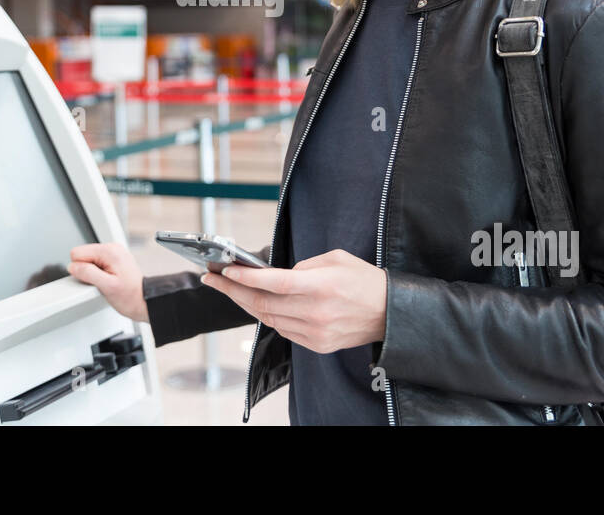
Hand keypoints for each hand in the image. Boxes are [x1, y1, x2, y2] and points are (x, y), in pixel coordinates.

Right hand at [68, 242, 148, 322]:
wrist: (143, 301)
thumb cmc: (130, 296)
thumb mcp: (106, 286)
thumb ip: (88, 273)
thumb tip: (73, 266)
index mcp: (109, 250)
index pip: (77, 252)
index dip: (80, 269)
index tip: (92, 279)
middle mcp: (112, 248)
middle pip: (82, 255)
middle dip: (86, 271)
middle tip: (100, 283)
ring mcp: (113, 253)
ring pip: (88, 260)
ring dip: (92, 273)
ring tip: (105, 282)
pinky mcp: (113, 260)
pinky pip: (96, 263)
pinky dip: (98, 273)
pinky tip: (107, 280)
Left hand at [200, 249, 386, 352]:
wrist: (390, 314)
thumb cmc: (364, 280)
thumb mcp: (336, 258)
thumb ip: (304, 265)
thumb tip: (279, 274)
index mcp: (320, 286)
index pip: (274, 283)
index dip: (246, 277)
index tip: (224, 270)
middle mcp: (315, 312)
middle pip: (263, 303)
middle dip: (233, 290)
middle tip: (213, 279)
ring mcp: (315, 332)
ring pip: (269, 318)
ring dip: (247, 304)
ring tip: (231, 289)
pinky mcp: (317, 344)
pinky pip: (283, 330)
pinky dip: (269, 317)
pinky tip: (259, 304)